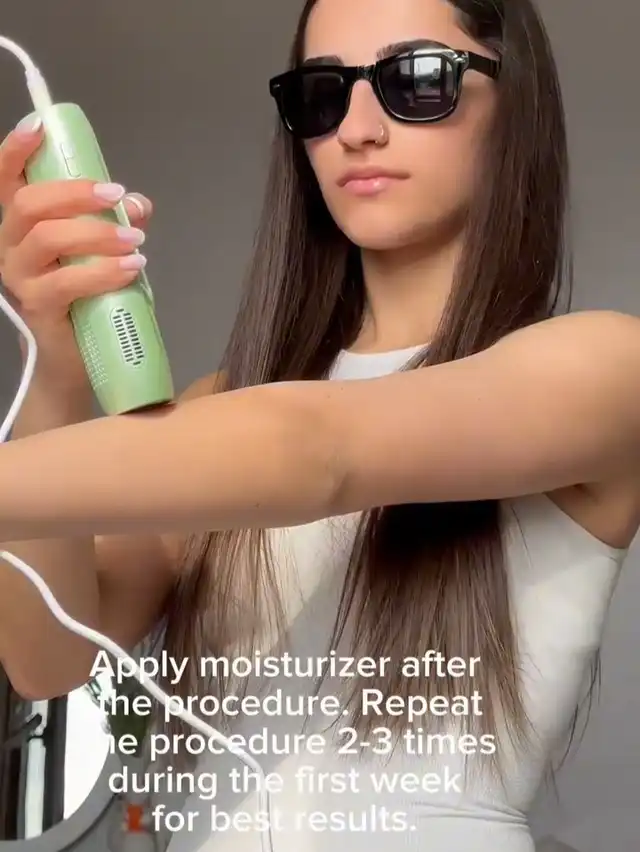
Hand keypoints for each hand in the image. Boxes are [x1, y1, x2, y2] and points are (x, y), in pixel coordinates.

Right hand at [0, 115, 152, 382]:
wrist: (73, 355)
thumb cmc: (84, 295)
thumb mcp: (100, 251)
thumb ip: (114, 221)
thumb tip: (136, 203)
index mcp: (19, 224)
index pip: (4, 179)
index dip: (15, 150)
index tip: (40, 126)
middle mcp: (9, 245)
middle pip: (30, 203)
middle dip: (76, 193)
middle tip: (117, 196)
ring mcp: (18, 277)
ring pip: (49, 239)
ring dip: (98, 234)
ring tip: (136, 240)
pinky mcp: (37, 306)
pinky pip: (68, 282)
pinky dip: (104, 271)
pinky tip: (132, 267)